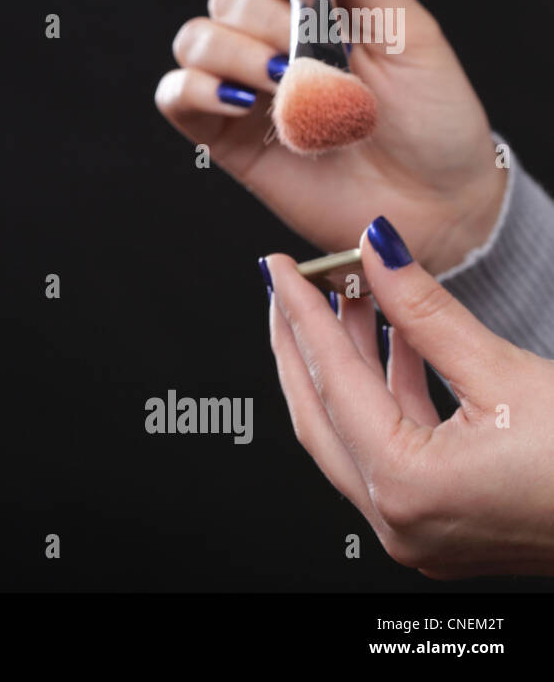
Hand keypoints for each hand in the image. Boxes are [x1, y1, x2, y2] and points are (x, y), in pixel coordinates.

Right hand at [156, 0, 506, 274]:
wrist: (435, 204)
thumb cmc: (433, 119)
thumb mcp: (410, 30)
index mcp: (312, 2)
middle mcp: (269, 38)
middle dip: (270, 20)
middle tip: (317, 54)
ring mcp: (243, 85)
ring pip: (195, 39)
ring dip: (239, 55)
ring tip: (291, 84)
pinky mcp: (224, 135)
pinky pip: (176, 96)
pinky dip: (201, 90)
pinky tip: (249, 102)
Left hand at [261, 215, 553, 577]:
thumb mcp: (507, 373)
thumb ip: (426, 312)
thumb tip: (380, 251)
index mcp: (406, 488)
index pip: (331, 381)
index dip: (301, 314)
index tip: (277, 270)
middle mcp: (398, 522)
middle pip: (320, 414)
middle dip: (300, 343)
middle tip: (287, 287)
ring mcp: (415, 531)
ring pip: (351, 434)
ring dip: (347, 365)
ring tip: (348, 301)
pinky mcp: (438, 526)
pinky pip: (385, 454)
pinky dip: (383, 398)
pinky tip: (389, 348)